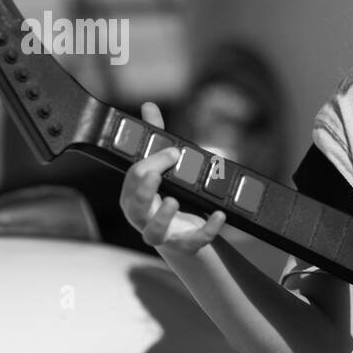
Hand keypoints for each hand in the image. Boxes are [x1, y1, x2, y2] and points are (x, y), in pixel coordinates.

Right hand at [118, 101, 226, 253]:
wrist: (186, 235)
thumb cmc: (169, 195)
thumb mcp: (164, 167)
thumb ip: (156, 140)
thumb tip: (149, 107)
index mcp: (133, 196)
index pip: (133, 178)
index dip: (151, 164)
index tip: (172, 152)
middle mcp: (142, 217)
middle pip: (135, 207)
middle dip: (144, 190)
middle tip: (157, 175)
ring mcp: (162, 234)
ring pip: (153, 233)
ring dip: (163, 218)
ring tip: (174, 201)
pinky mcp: (184, 245)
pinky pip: (194, 241)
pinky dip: (207, 229)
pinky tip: (219, 215)